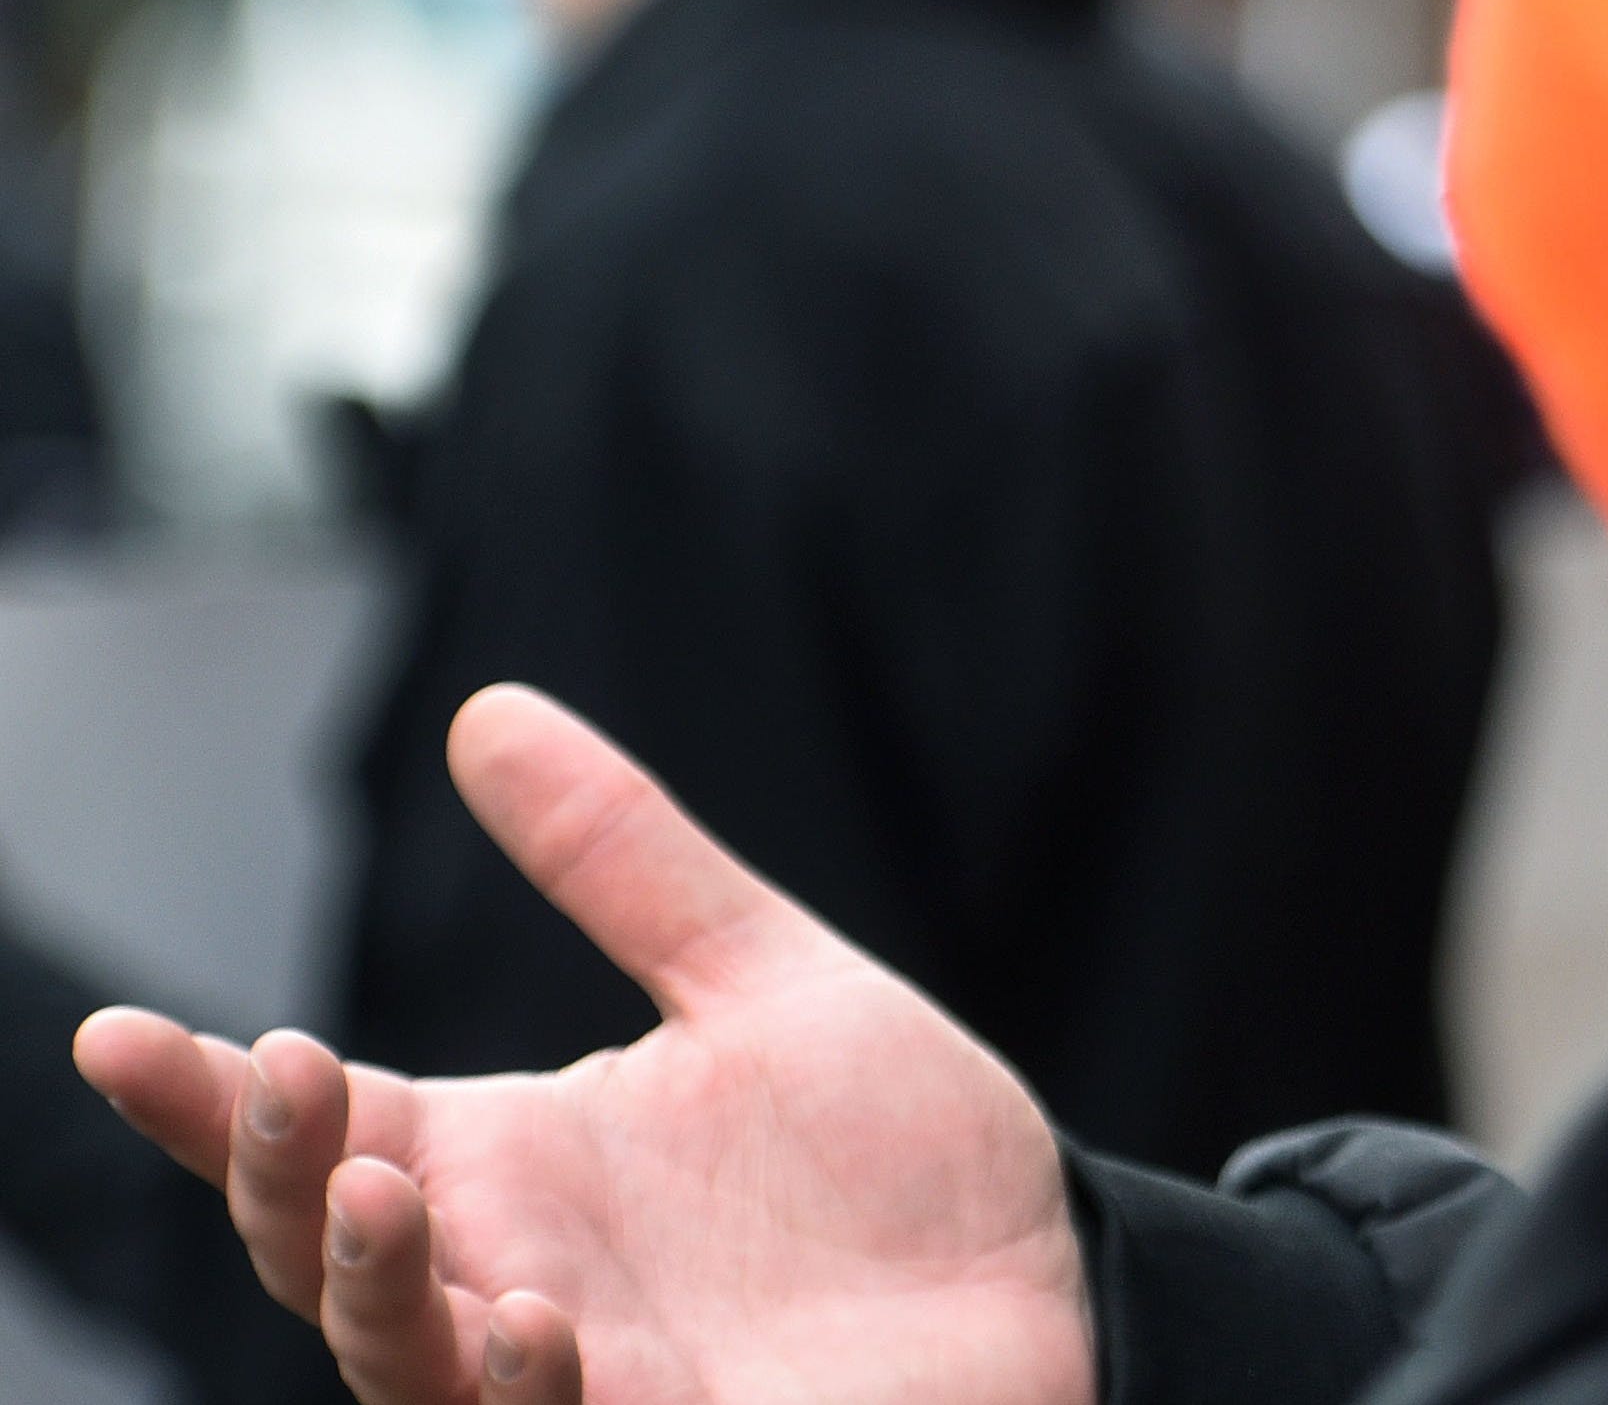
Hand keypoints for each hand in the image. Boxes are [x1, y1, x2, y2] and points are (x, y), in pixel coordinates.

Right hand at [63, 687, 1088, 1404]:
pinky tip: (528, 1315)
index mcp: (507, 1164)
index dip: (203, 1096)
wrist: (1050, 1285)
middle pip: (319, 1245)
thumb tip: (487, 711)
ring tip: (377, 1187)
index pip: (320, 1127)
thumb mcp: (763, 983)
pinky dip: (517, 1382)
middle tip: (288, 1073)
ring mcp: (567, 1377)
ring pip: (395, 1360)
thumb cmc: (899, 1165)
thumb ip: (624, 865)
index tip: (115, 1037)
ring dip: (368, 1283)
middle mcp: (506, 1273)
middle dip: (274, 1170)